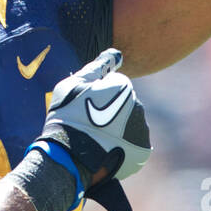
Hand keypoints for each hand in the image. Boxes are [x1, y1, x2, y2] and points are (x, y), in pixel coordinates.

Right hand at [32, 48, 151, 210]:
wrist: (70, 157)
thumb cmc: (67, 117)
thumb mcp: (73, 85)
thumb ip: (97, 67)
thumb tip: (115, 53)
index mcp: (123, 86)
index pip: (114, 85)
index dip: (97, 94)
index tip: (84, 107)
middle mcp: (138, 106)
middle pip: (124, 104)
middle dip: (110, 111)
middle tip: (89, 123)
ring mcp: (141, 130)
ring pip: (130, 123)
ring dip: (117, 128)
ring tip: (96, 138)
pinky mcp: (142, 152)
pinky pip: (133, 143)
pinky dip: (122, 146)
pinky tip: (105, 149)